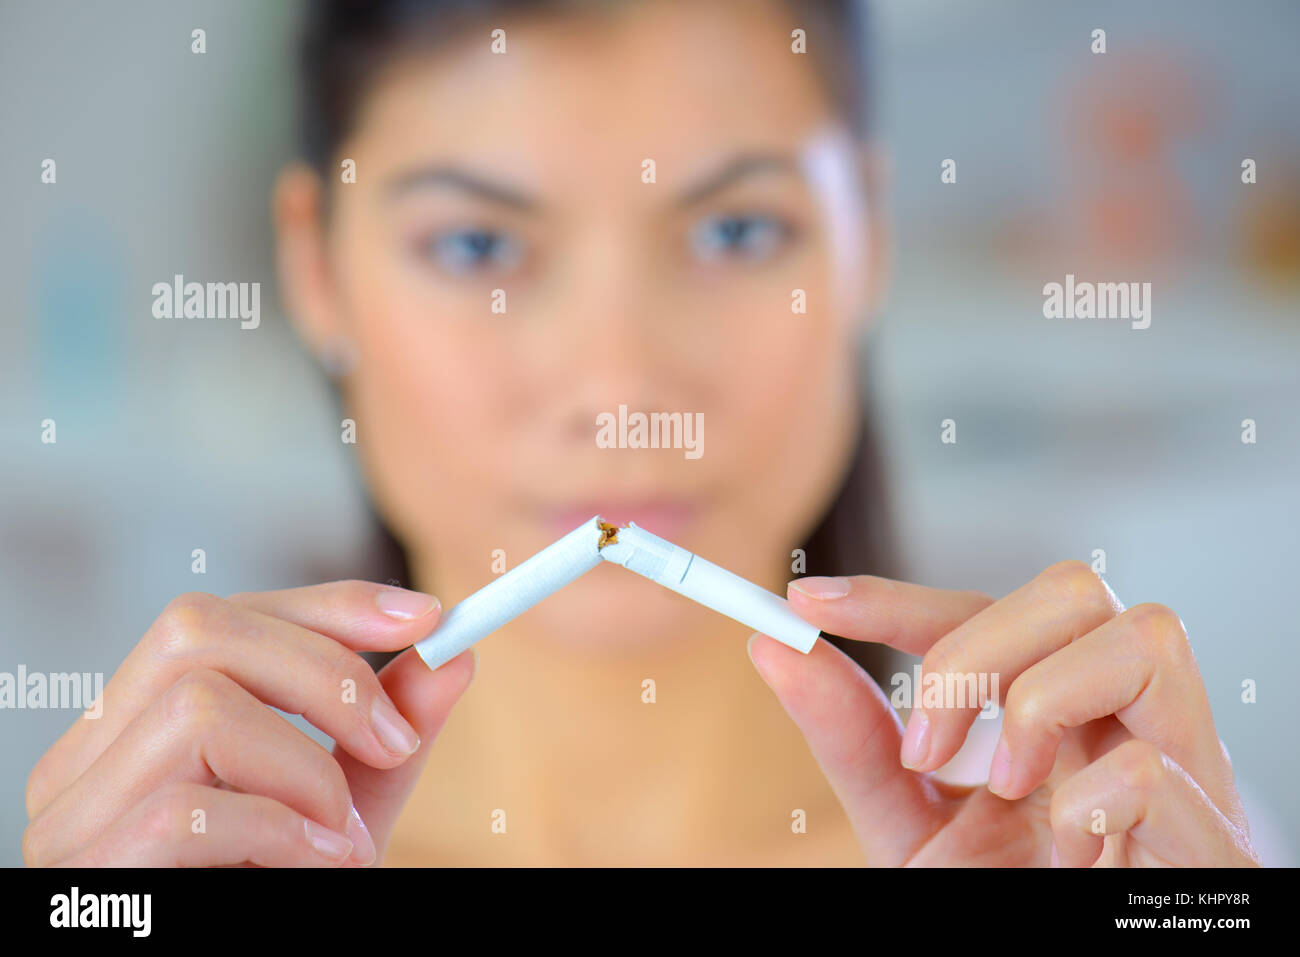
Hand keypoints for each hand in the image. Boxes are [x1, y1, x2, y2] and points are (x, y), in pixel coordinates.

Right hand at [24, 581, 472, 866]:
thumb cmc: (281, 900)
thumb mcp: (345, 812)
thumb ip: (386, 738)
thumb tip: (454, 655)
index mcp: (136, 729)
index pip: (218, 616)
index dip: (326, 604)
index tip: (425, 617)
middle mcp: (84, 760)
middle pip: (196, 629)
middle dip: (325, 671)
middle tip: (398, 742)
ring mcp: (70, 818)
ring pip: (197, 708)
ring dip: (306, 770)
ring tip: (340, 838)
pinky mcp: (84, 879)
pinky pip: (185, 811)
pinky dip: (279, 832)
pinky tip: (316, 867)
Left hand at [748, 561, 1258, 865]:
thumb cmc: (1004, 901)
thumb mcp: (908, 822)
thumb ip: (853, 741)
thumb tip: (774, 647)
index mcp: (1057, 712)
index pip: (984, 610)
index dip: (896, 597)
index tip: (807, 599)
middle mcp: (1123, 719)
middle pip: (1073, 589)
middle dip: (975, 647)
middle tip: (925, 744)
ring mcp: (1184, 769)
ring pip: (1143, 635)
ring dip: (1041, 703)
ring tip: (1005, 787)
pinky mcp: (1215, 840)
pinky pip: (1152, 768)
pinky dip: (1084, 801)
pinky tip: (1070, 848)